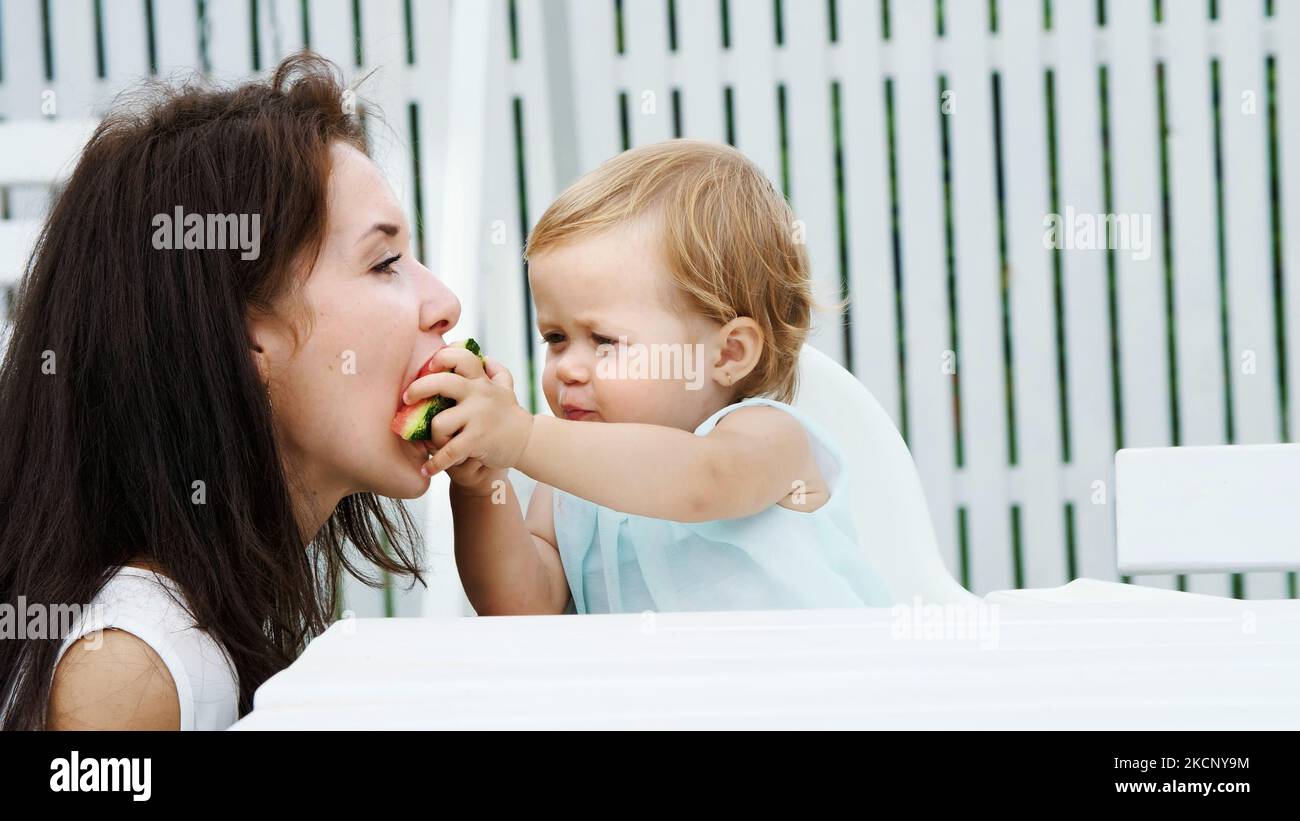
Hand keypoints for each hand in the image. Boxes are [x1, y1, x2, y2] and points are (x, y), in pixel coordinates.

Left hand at [403, 345, 534, 476]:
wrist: (527, 442)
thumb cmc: (509, 416)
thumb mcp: (506, 389)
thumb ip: (497, 372)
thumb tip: (487, 358)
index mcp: (482, 381)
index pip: (462, 357)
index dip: (442, 357)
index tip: (430, 366)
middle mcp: (479, 394)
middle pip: (441, 383)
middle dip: (418, 389)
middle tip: (407, 398)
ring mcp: (478, 417)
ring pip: (439, 423)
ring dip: (434, 437)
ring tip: (438, 444)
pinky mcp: (477, 440)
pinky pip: (448, 452)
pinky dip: (435, 463)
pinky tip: (426, 469)